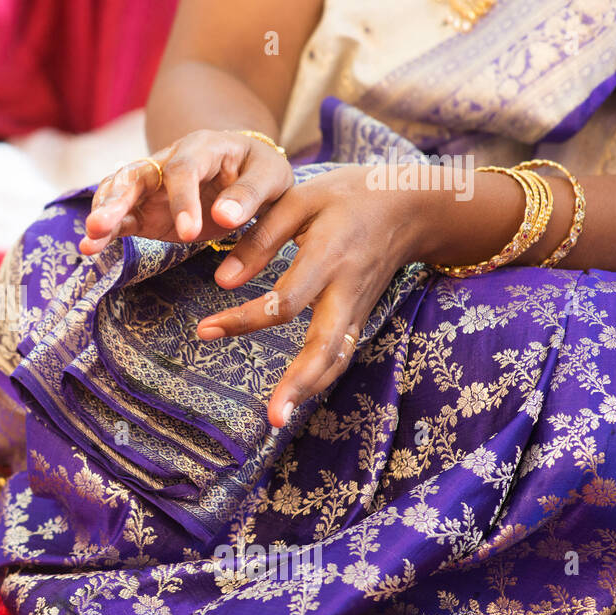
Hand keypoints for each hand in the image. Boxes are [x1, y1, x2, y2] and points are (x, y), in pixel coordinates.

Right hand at [80, 129, 293, 255]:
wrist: (246, 172)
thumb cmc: (259, 171)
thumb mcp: (271, 175)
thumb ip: (250, 194)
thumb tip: (225, 216)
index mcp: (202, 148)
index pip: (184, 169)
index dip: (182, 200)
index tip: (188, 233)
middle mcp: (168, 162)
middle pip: (135, 174)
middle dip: (117, 199)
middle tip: (101, 224)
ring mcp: (152, 187)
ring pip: (119, 193)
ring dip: (103, 214)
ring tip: (89, 240)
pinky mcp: (145, 211)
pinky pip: (121, 219)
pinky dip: (105, 233)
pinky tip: (89, 249)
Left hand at [194, 165, 422, 426]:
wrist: (410, 206)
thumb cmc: (345, 197)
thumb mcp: (300, 200)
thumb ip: (260, 238)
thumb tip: (222, 281)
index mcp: (328, 256)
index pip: (285, 301)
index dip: (244, 319)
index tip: (205, 329)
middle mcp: (346, 289)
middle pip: (326, 346)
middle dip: (298, 382)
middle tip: (271, 417)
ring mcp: (357, 307)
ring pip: (337, 358)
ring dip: (309, 390)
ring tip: (277, 417)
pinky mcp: (360, 316)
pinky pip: (341, 354)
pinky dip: (320, 379)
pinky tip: (294, 396)